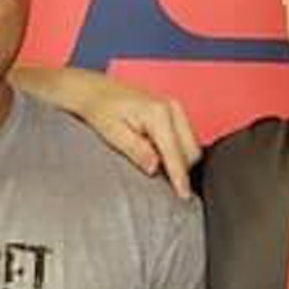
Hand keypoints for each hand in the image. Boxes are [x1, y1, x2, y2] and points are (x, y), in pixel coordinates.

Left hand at [69, 72, 201, 197]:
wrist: (97, 91)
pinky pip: (186, 139)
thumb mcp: (113, 133)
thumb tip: (154, 168)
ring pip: (191, 147)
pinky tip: (155, 150)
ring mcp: (176, 108)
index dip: (179, 178)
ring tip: (150, 157)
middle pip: (190, 152)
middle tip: (152, 172)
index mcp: (158, 114)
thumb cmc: (101, 110)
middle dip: (178, 168)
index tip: (183, 196)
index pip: (175, 154)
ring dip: (178, 160)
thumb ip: (136, 150)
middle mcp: (172, 108)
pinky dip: (176, 151)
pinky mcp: (176, 112)